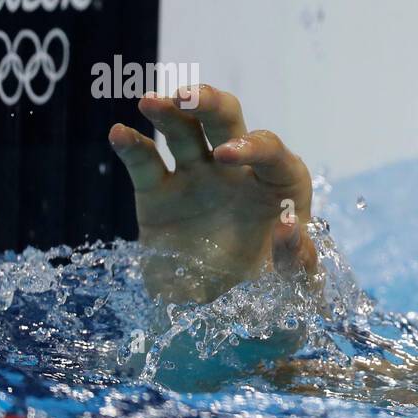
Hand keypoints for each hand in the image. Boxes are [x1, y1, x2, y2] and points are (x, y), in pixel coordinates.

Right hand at [108, 84, 317, 302]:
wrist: (222, 320)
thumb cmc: (272, 297)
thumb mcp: (296, 288)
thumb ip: (297, 260)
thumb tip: (288, 225)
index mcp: (280, 187)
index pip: (272, 153)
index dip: (253, 147)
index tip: (227, 155)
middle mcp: (239, 173)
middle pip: (227, 122)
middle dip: (210, 104)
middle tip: (188, 98)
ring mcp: (198, 178)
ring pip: (183, 132)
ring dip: (168, 113)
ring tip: (150, 102)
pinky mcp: (160, 194)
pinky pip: (145, 164)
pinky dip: (132, 147)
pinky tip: (119, 134)